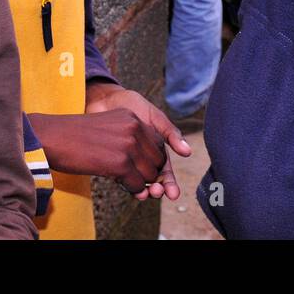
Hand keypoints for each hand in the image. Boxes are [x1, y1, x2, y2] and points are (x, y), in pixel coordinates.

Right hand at [29, 109, 170, 196]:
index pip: (158, 142)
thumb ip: (128, 138)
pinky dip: (132, 189)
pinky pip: (138, 184)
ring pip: (151, 174)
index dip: (152, 158)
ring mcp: (129, 145)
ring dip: (141, 182)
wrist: (52, 137)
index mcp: (132, 116)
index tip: (141, 167)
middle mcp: (134, 127)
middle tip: (134, 177)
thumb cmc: (75, 135)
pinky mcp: (121, 163)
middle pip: (158, 158)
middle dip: (149, 172)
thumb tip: (148, 164)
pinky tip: (118, 183)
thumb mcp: (108, 127)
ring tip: (125, 180)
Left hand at [85, 82, 193, 200]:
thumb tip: (188, 152)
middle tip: (157, 193)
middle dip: (157, 189)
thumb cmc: (132, 104)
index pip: (164, 171)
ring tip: (144, 195)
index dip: (169, 183)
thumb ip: (169, 133)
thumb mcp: (154, 117)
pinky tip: (127, 186)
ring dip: (142, 190)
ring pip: (137, 181)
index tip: (173, 194)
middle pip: (153, 180)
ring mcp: (126, 161)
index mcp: (155, 149)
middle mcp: (142, 158)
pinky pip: (119, 176)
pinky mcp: (111, 161)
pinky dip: (125, 183)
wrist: (105, 99)